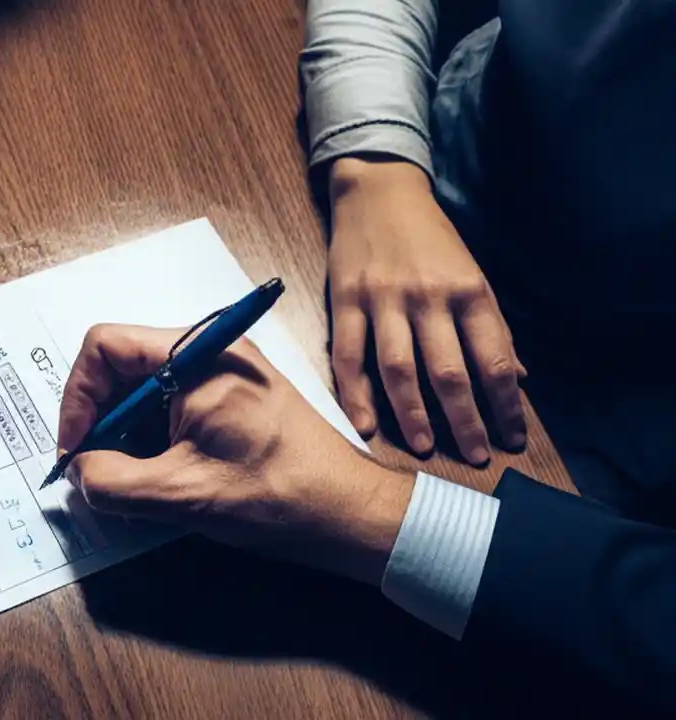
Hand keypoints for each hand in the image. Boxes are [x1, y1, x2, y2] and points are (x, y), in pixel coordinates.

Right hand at [58, 324, 412, 585]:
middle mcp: (207, 352)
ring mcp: (220, 373)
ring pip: (141, 390)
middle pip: (120, 366)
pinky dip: (148, 440)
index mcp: (197, 354)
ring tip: (125, 481)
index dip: (77, 397)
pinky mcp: (228, 399)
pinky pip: (168, 407)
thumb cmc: (279, 494)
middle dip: (97, 419)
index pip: (105, 346)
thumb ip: (114, 481)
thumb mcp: (183, 493)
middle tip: (92, 469)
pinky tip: (154, 478)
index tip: (75, 448)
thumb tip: (78, 473)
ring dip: (122, 434)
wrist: (351, 513)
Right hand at [328, 157, 525, 464]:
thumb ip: (491, 326)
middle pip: (448, 373)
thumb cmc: (430, 238)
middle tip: (473, 456)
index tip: (511, 439)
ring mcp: (383, 300)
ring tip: (423, 447)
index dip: (504, 405)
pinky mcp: (344, 300)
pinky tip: (365, 424)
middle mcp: (428, 297)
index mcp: (468, 290)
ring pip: (398, 370)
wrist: (378, 191)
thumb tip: (515, 379)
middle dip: (464, 421)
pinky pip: (348, 356)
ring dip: (412, 415)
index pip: (491, 359)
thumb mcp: (472, 274)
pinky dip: (356, 394)